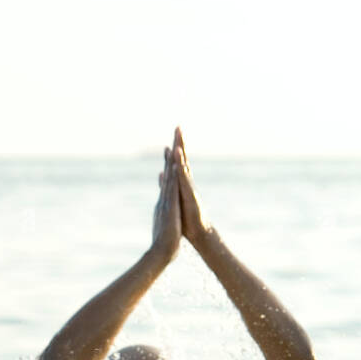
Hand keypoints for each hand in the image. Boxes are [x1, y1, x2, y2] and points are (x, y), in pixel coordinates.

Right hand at [151, 137, 182, 262]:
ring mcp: (165, 203)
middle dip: (168, 159)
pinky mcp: (170, 207)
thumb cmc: (164, 244)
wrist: (161, 253)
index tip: (168, 154)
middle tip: (168, 143)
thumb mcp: (162, 227)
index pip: (166, 183)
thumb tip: (160, 218)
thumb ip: (161, 219)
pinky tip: (174, 166)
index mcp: (163, 204)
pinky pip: (172, 189)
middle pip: (166, 176)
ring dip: (170, 163)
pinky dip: (173, 177)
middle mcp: (163, 200)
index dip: (167, 168)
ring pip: (168, 179)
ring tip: (171, 147)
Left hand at [173, 125, 206, 246]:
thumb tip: (163, 174)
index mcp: (181, 184)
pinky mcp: (190, 195)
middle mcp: (186, 183)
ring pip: (184, 167)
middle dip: (180, 143)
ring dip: (182, 152)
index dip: (175, 148)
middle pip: (182, 160)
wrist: (197, 233)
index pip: (177, 163)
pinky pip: (184, 180)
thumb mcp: (175, 199)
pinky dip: (181, 168)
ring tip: (179, 138)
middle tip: (178, 127)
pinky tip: (179, 159)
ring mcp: (189, 188)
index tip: (174, 133)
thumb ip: (169, 185)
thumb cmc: (186, 218)